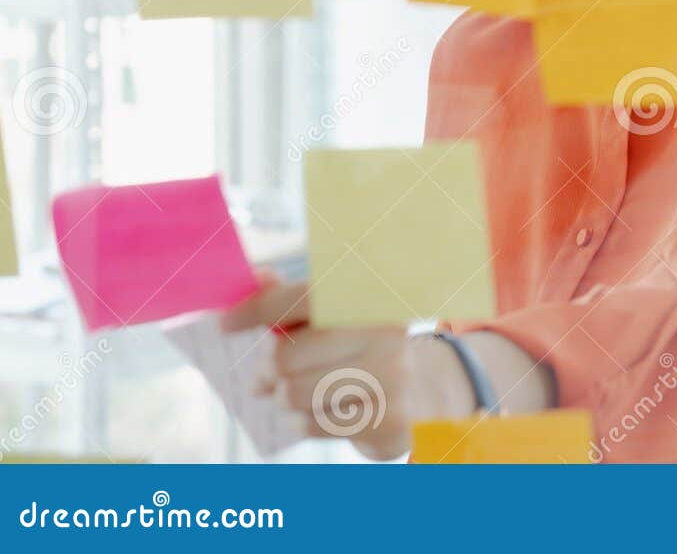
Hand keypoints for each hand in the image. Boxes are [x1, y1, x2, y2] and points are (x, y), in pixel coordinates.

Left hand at [221, 271, 415, 461]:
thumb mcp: (337, 321)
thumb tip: (255, 276)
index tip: (225, 324)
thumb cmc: (364, 353)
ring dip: (288, 400)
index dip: (256, 309)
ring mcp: (391, 377)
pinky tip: (330, 412)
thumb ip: (295, 302)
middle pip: (284, 358)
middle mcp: (385, 332)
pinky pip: (311, 425)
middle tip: (267, 379)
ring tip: (308, 395)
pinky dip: (306, 423)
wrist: (425, 395)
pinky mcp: (389, 419)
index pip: (301, 299)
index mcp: (372, 299)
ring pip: (293, 396)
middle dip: (269, 373)